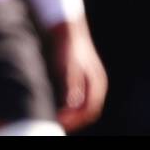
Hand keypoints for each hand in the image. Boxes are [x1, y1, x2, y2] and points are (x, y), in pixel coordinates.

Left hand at [49, 16, 106, 130]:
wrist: (65, 26)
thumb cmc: (66, 46)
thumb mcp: (68, 66)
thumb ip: (71, 85)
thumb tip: (71, 106)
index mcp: (96, 83)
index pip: (89, 111)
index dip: (74, 120)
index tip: (58, 123)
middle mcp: (96, 84)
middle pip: (87, 111)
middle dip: (73, 120)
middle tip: (54, 124)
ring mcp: (90, 81)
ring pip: (82, 105)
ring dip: (70, 114)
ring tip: (53, 118)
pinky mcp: (81, 78)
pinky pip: (77, 98)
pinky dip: (68, 105)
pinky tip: (53, 105)